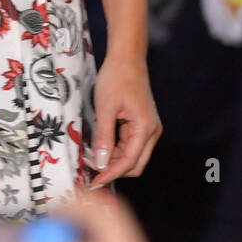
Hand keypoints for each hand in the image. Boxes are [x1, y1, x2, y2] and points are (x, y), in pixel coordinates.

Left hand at [88, 53, 160, 188]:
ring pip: (131, 155)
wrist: (126, 58)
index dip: (111, 174)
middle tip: (90, 173)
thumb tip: (100, 162)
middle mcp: (150, 132)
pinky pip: (128, 144)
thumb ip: (104, 137)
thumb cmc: (116, 78)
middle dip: (113, 170)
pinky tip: (99, 149)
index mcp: (145, 129)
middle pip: (134, 164)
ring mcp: (147, 128)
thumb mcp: (105, 107)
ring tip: (91, 160)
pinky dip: (114, 149)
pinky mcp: (140, 123)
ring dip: (113, 160)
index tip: (94, 182)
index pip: (129, 162)